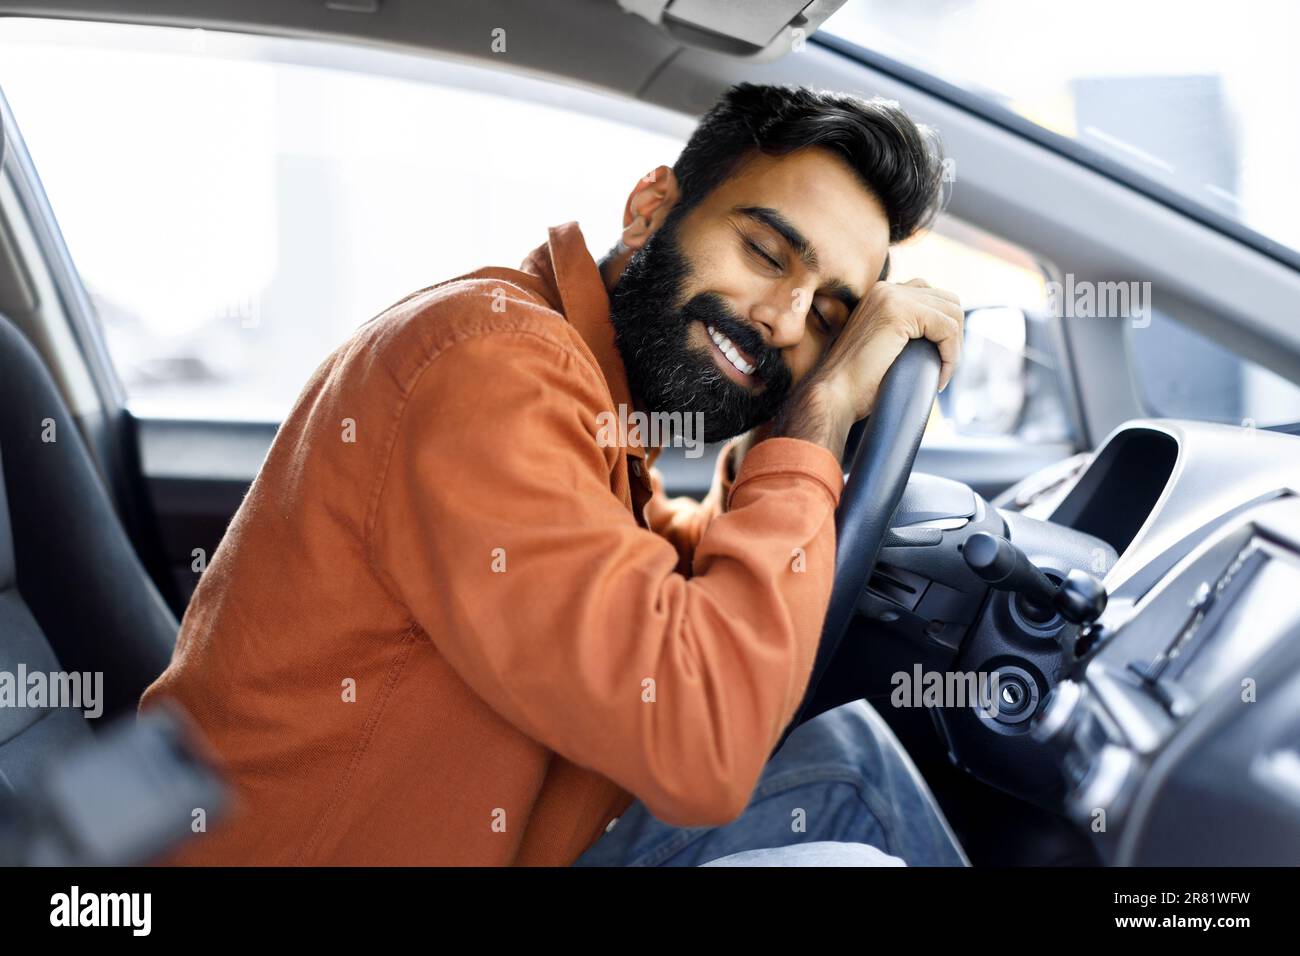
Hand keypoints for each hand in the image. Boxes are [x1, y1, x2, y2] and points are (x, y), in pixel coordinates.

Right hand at [771, 278, 962, 454]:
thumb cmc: (856, 382)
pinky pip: (947, 328)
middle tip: (945, 368)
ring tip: (942, 374)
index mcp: (881, 293)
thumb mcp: (884, 346)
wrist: (834, 394)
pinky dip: (951, 355)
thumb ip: (903, 331)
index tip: (938, 361)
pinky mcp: (899, 312)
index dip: (944, 330)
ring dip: (954, 347)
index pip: (932, 297)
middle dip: (954, 336)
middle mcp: (886, 289)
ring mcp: (891, 297)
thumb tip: (938, 338)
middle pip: (947, 300)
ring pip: (952, 313)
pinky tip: (939, 376)